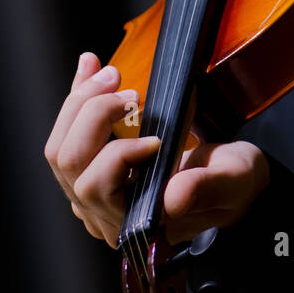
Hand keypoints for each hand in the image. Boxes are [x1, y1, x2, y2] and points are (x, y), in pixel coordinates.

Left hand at [45, 52, 270, 246]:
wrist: (229, 177)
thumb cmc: (232, 181)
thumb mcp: (234, 181)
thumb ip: (206, 188)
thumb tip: (172, 198)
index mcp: (137, 224)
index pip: (97, 188)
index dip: (118, 153)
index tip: (157, 136)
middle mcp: (105, 214)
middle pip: (70, 163)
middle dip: (94, 115)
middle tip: (130, 91)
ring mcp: (92, 194)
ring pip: (59, 149)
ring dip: (80, 103)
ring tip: (111, 75)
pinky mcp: (90, 169)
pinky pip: (66, 135)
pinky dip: (76, 99)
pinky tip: (90, 68)